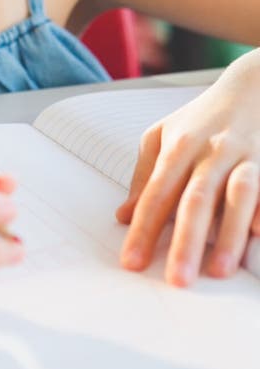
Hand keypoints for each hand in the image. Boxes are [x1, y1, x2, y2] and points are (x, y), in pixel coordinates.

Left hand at [117, 51, 259, 285]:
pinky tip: (258, 237)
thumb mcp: (163, 136)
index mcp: (180, 146)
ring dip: (228, 235)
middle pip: (196, 199)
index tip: (131, 262)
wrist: (252, 87)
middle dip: (185, 242)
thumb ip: (143, 176)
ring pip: (238, 197)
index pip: (157, 193)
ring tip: (218, 272)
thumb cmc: (201, 119)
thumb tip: (123, 216)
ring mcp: (246, 158)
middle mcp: (213, 152)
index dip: (144, 228)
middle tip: (176, 281)